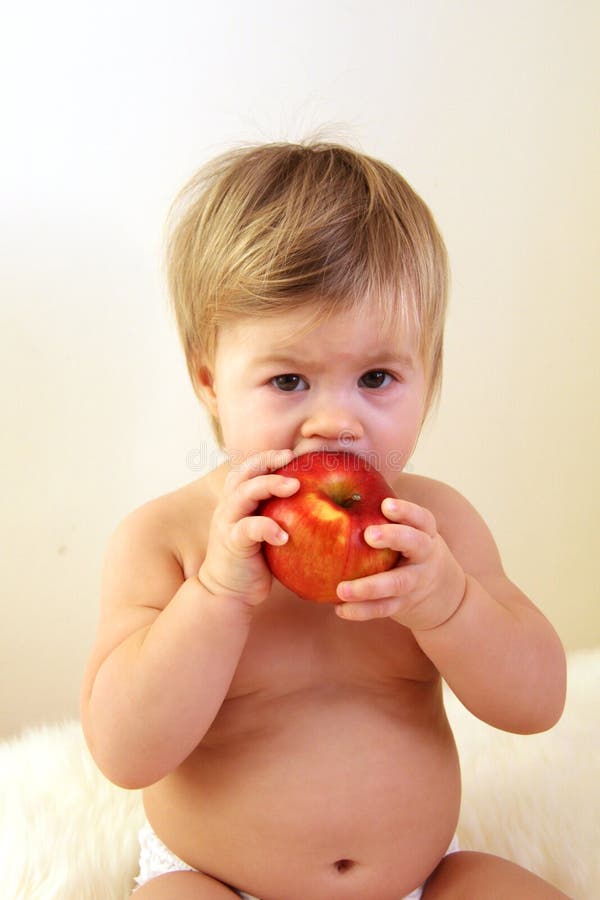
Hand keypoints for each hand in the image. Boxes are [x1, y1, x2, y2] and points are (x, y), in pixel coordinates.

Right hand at [198, 449, 299, 605]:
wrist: (228, 592)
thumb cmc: (255, 560)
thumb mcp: (265, 531)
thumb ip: (278, 513)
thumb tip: (319, 500)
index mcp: (237, 500)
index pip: (249, 468)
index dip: (268, 457)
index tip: (292, 453)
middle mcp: (229, 506)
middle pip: (245, 473)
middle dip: (268, 461)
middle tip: (293, 458)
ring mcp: (228, 523)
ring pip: (244, 493)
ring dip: (270, 485)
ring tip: (295, 486)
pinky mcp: (231, 543)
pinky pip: (249, 528)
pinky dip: (268, 528)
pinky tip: (285, 536)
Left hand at [335, 498, 465, 630]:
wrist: (443, 594)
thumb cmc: (411, 550)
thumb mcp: (410, 531)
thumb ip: (384, 515)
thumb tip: (345, 489)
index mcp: (425, 533)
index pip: (421, 518)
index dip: (406, 510)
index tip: (386, 504)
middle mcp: (425, 556)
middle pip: (415, 545)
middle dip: (394, 538)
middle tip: (369, 534)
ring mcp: (416, 582)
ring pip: (396, 584)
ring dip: (368, 588)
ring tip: (341, 589)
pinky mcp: (404, 605)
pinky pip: (384, 608)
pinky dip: (361, 611)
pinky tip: (340, 609)